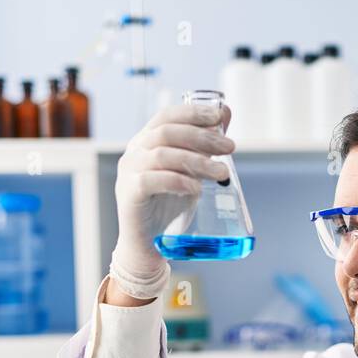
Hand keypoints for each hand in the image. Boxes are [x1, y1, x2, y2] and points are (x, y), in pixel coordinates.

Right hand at [109, 103, 234, 288]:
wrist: (149, 244)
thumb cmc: (169, 205)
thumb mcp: (191, 171)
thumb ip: (203, 146)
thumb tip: (224, 114)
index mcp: (147, 141)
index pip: (167, 116)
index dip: (193, 113)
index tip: (219, 117)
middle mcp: (134, 152)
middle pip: (167, 132)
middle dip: (202, 137)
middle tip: (229, 148)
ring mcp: (129, 172)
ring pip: (163, 155)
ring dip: (197, 161)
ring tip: (221, 173)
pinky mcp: (129, 194)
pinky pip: (152, 180)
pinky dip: (178, 181)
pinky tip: (196, 188)